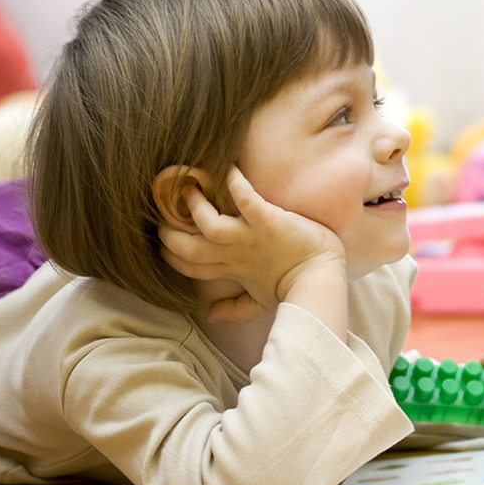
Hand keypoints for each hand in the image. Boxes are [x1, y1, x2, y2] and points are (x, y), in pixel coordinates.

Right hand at [159, 166, 345, 323]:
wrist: (322, 281)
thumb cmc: (294, 291)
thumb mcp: (260, 303)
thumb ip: (234, 308)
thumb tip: (209, 316)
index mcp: (231, 271)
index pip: (189, 265)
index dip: (171, 255)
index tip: (162, 243)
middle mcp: (235, 254)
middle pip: (188, 247)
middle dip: (170, 234)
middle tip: (161, 216)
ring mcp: (250, 237)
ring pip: (207, 223)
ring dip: (195, 205)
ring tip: (187, 186)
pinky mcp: (268, 221)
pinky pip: (246, 199)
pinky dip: (236, 183)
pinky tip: (227, 168)